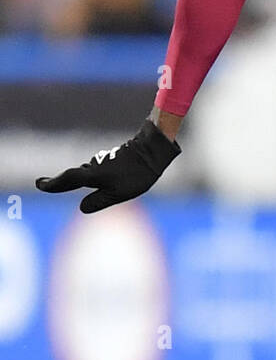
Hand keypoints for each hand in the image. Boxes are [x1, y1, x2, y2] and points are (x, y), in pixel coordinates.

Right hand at [35, 120, 180, 213]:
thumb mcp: (118, 193)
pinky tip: (96, 179)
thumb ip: (99, 201)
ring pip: (87, 173)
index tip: (40, 184)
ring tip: (63, 184)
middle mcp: (95, 167)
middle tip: (43, 184)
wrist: (152, 151)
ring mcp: (103, 162)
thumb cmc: (137, 174)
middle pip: (74, 176)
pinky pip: (96, 170)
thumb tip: (82, 208)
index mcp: (94, 175)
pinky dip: (92, 176)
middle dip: (60, 182)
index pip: (69, 180)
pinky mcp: (112, 160)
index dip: (54, 183)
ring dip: (78, 179)